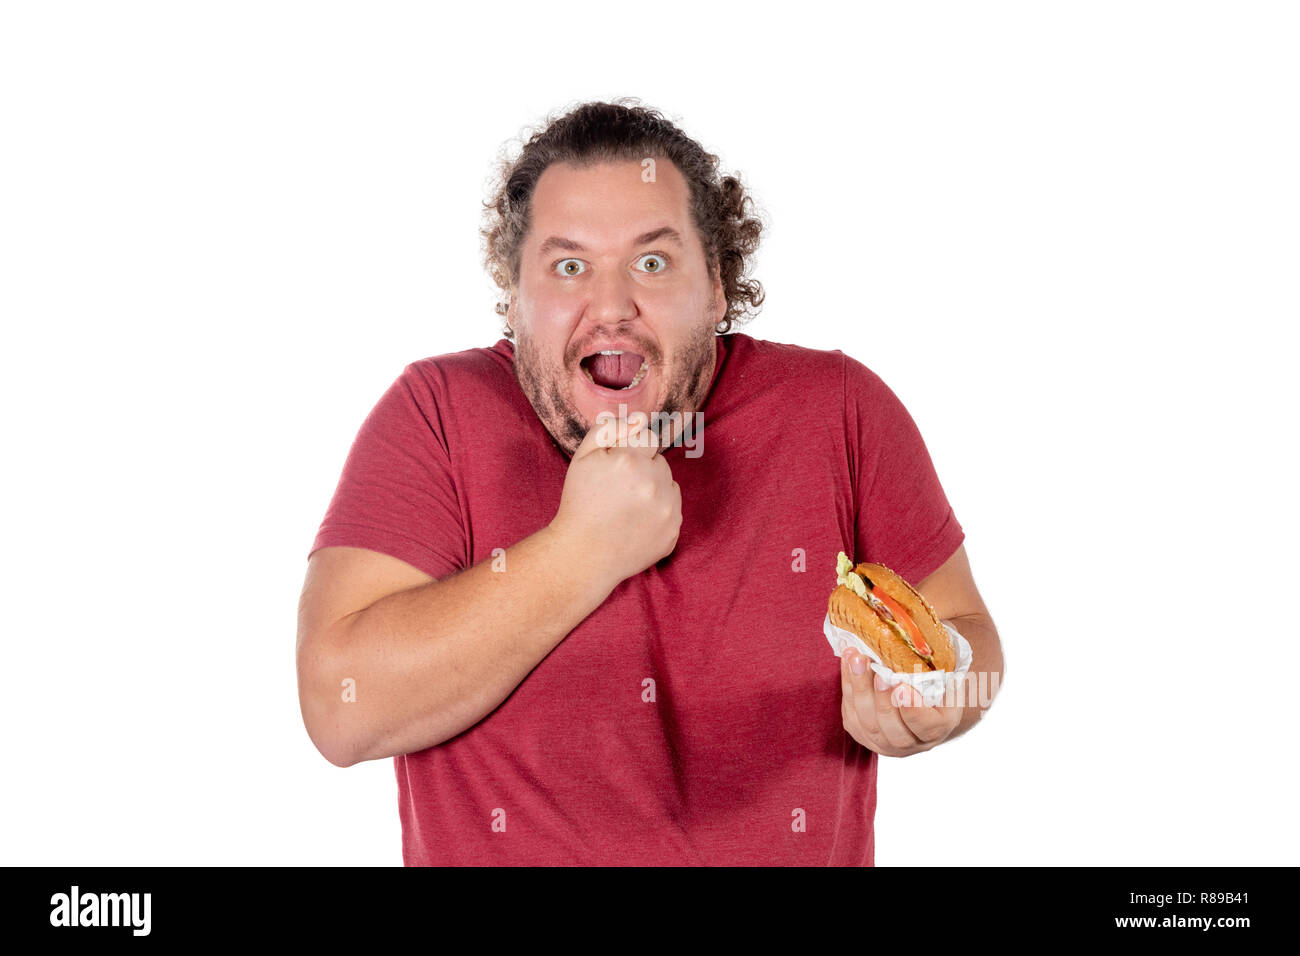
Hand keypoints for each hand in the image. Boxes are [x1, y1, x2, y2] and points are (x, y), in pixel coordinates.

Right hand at [549, 412, 682, 585]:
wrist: (583, 553)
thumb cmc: (580, 502)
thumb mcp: (583, 457)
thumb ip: (610, 429)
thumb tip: (640, 420)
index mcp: (631, 462)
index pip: (649, 438)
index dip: (631, 451)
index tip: (617, 468)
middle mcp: (654, 485)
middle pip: (661, 462)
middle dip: (644, 470)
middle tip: (619, 490)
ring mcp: (667, 511)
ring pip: (669, 484)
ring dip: (654, 489)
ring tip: (627, 506)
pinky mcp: (673, 532)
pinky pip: (674, 509)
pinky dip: (660, 512)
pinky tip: (636, 521)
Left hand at [840, 648, 961, 756]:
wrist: (915, 694)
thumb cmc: (934, 677)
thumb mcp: (946, 669)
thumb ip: (941, 657)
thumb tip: (930, 628)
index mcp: (938, 728)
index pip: (928, 726)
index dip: (914, 710)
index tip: (903, 687)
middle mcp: (912, 742)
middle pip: (894, 730)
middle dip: (883, 700)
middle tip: (878, 673)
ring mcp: (885, 742)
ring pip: (867, 723)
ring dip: (859, 689)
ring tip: (857, 659)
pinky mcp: (862, 733)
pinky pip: (851, 713)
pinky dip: (848, 685)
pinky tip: (848, 660)